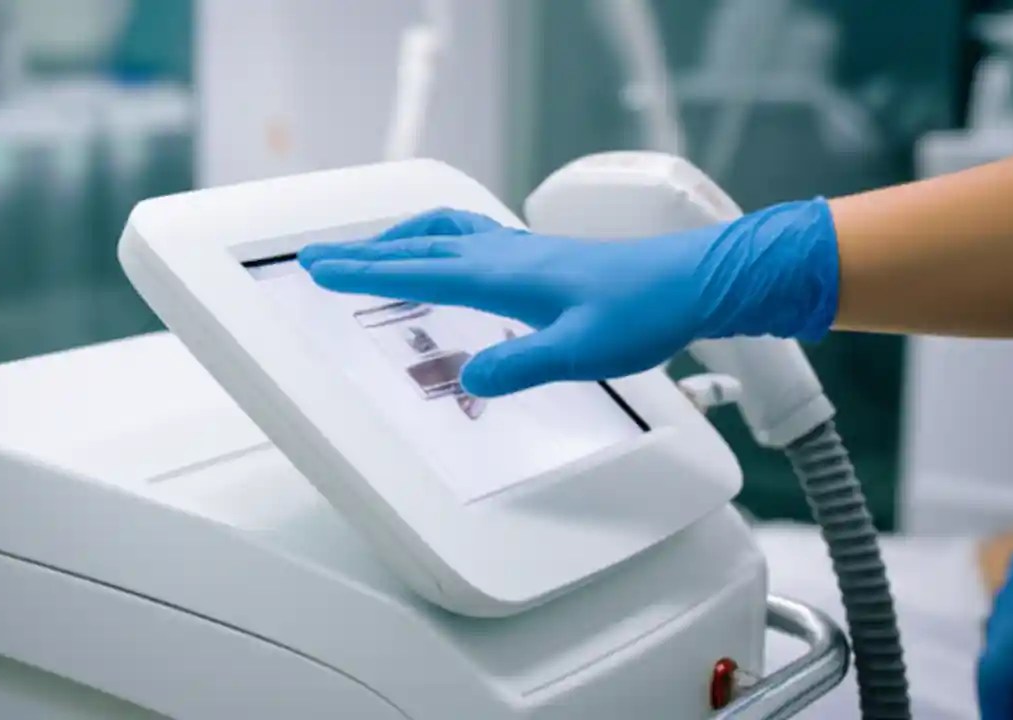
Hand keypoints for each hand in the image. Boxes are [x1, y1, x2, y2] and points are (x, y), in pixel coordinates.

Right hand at [298, 203, 837, 396]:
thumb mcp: (580, 351)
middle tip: (323, 257)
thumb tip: (473, 378)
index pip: (416, 268)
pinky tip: (450, 260)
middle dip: (365, 253)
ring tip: (375, 254)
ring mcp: (523, 251)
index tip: (319, 266)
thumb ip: (522, 364)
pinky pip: (472, 240)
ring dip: (402, 241)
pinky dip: (440, 242)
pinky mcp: (541, 257)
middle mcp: (506, 254)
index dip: (363, 270)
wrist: (694, 281)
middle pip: (419, 246)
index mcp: (503, 274)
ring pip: (444, 235)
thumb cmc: (644, 310)